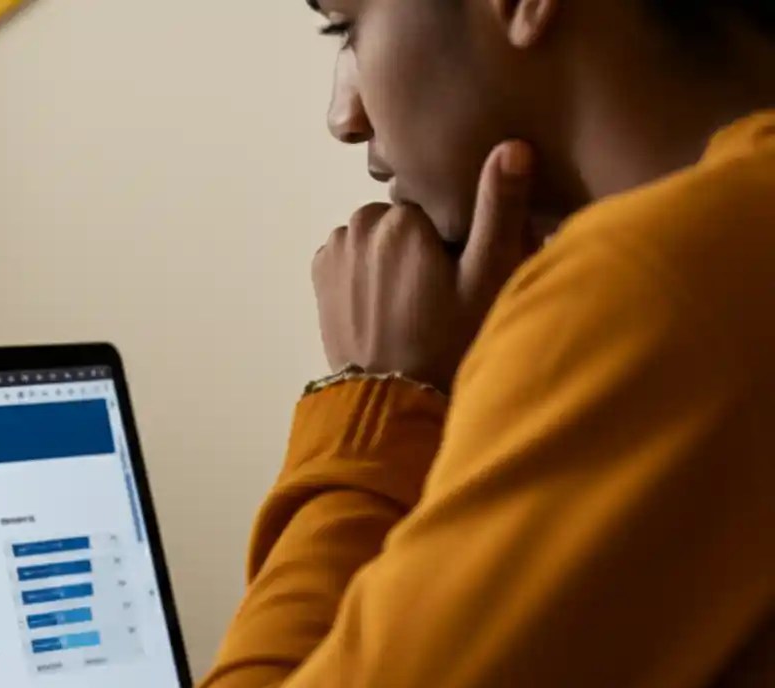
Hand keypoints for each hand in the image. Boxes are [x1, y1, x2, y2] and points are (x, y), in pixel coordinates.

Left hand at [313, 141, 538, 391]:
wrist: (390, 397)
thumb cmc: (446, 342)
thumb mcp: (487, 278)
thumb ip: (498, 210)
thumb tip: (511, 146)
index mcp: (401, 218)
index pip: (436, 203)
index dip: (453, 237)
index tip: (460, 272)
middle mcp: (359, 225)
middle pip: (403, 218)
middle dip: (420, 244)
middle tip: (438, 292)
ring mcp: (335, 250)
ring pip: (376, 235)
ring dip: (391, 256)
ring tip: (412, 301)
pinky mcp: (321, 274)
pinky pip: (351, 254)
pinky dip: (365, 269)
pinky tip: (384, 302)